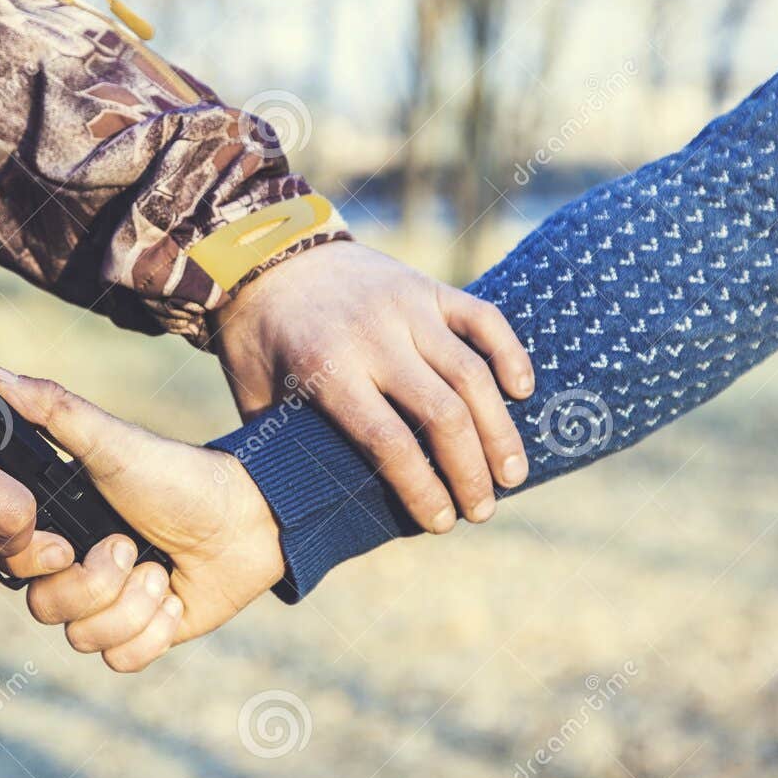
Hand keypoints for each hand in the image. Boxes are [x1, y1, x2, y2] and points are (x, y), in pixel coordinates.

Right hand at [0, 365, 281, 672]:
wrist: (247, 520)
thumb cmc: (176, 474)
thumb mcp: (111, 440)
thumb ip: (50, 409)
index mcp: (61, 526)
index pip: (13, 563)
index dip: (39, 561)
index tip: (71, 543)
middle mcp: (77, 569)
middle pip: (47, 609)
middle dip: (98, 583)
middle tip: (133, 548)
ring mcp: (109, 606)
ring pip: (86, 639)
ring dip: (135, 604)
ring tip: (163, 570)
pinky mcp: (143, 635)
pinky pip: (122, 661)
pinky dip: (153, 632)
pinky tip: (175, 597)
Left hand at [211, 241, 533, 531]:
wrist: (263, 254)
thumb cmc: (258, 340)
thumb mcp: (255, 395)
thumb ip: (286, 445)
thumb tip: (311, 509)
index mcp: (326, 368)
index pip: (389, 442)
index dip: (423, 489)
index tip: (442, 523)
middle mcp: (373, 336)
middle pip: (443, 413)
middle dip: (470, 470)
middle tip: (483, 509)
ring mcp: (406, 306)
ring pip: (472, 373)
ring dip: (499, 430)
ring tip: (511, 474)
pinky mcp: (427, 287)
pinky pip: (484, 319)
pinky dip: (509, 355)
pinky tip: (522, 393)